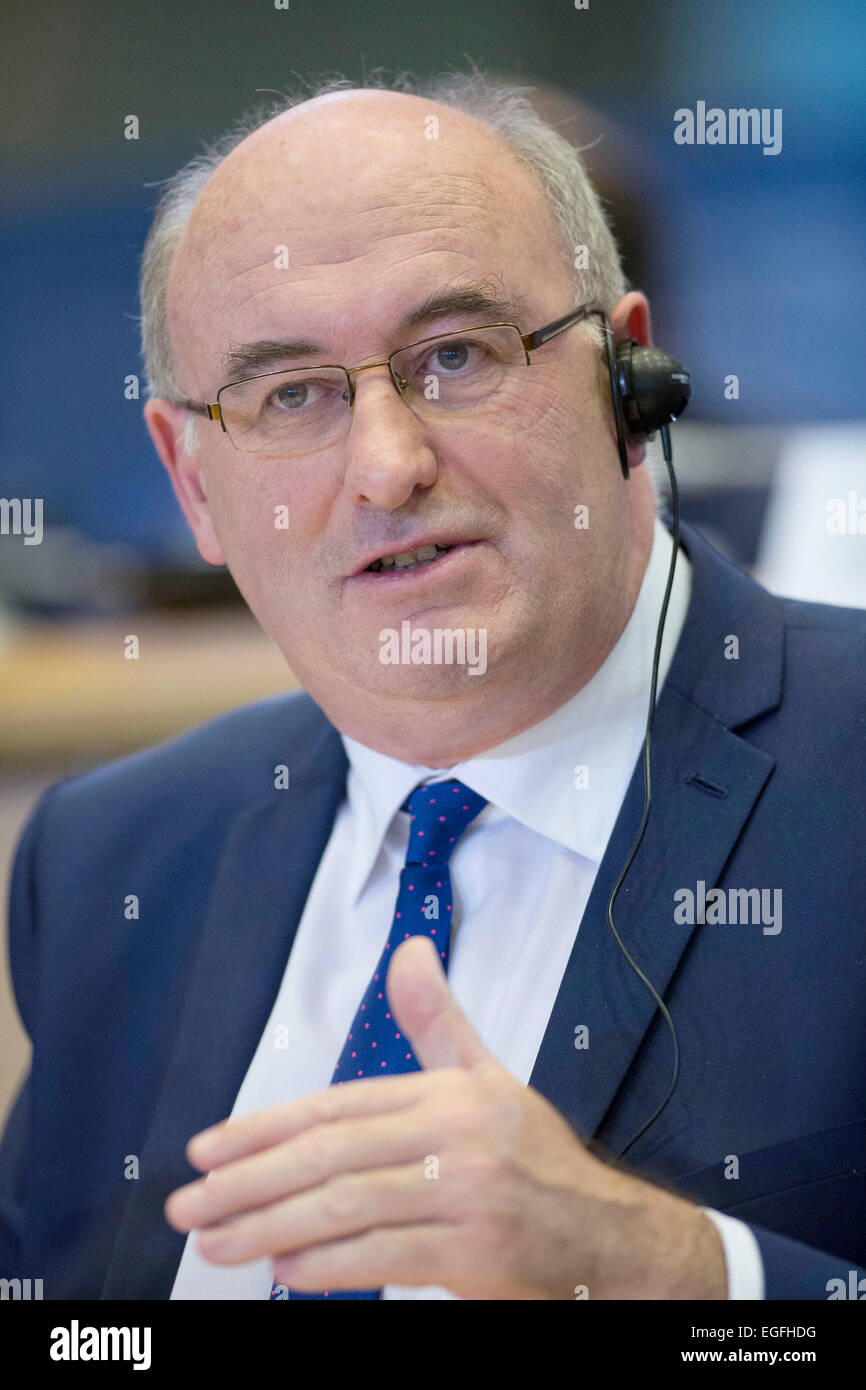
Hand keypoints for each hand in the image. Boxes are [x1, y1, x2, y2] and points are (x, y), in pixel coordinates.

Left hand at [165, 935, 726, 1298]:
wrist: (611, 1236)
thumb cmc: (538, 1160)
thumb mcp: (489, 1079)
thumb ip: (437, 1021)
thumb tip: (409, 950)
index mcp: (451, 1093)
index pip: (338, 1106)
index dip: (266, 1127)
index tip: (208, 1150)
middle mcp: (457, 1135)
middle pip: (331, 1154)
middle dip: (249, 1181)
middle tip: (190, 1204)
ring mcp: (468, 1195)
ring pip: (348, 1206)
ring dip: (270, 1226)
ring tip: (217, 1242)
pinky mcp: (476, 1253)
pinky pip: (384, 1256)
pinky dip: (328, 1265)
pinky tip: (284, 1268)